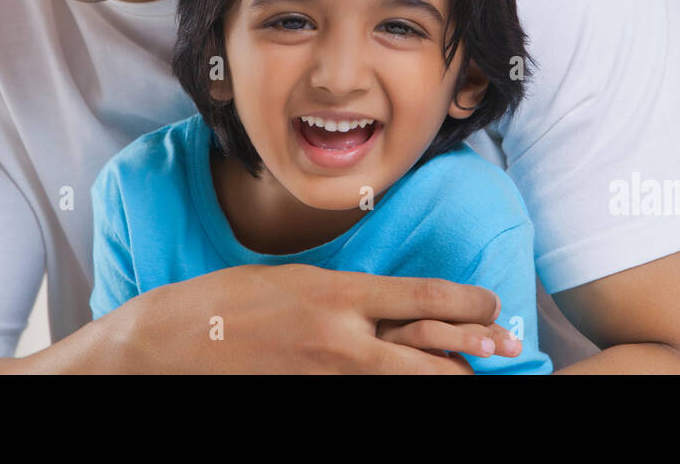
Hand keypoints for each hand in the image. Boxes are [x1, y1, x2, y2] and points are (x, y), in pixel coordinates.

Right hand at [103, 263, 511, 372]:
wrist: (173, 345)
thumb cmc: (230, 301)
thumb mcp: (297, 279)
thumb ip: (348, 294)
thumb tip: (392, 304)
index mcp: (340, 294)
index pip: (427, 298)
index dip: (471, 304)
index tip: (494, 304)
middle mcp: (344, 339)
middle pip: (435, 356)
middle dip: (478, 355)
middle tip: (505, 349)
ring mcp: (331, 377)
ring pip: (410, 385)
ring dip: (445, 377)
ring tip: (473, 370)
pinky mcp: (314, 400)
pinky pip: (370, 399)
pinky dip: (397, 391)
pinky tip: (412, 383)